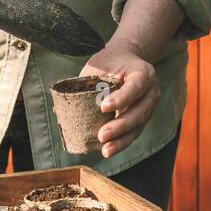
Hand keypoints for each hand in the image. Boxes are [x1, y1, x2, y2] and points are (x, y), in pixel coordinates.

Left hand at [81, 43, 159, 158]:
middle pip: (139, 112)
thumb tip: (59, 110)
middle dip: (120, 126)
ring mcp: (149, 106)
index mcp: (143, 73)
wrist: (127, 59)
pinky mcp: (143, 118)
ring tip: (105, 150)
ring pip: (138, 126)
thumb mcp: (99, 65)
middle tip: (102, 135)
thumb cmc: (110, 62)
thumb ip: (85, 83)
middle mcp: (151, 91)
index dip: (121, 98)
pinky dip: (121, 143)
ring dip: (121, 140)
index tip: (103, 107)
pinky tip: (108, 150)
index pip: (135, 87)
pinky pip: (134, 133)